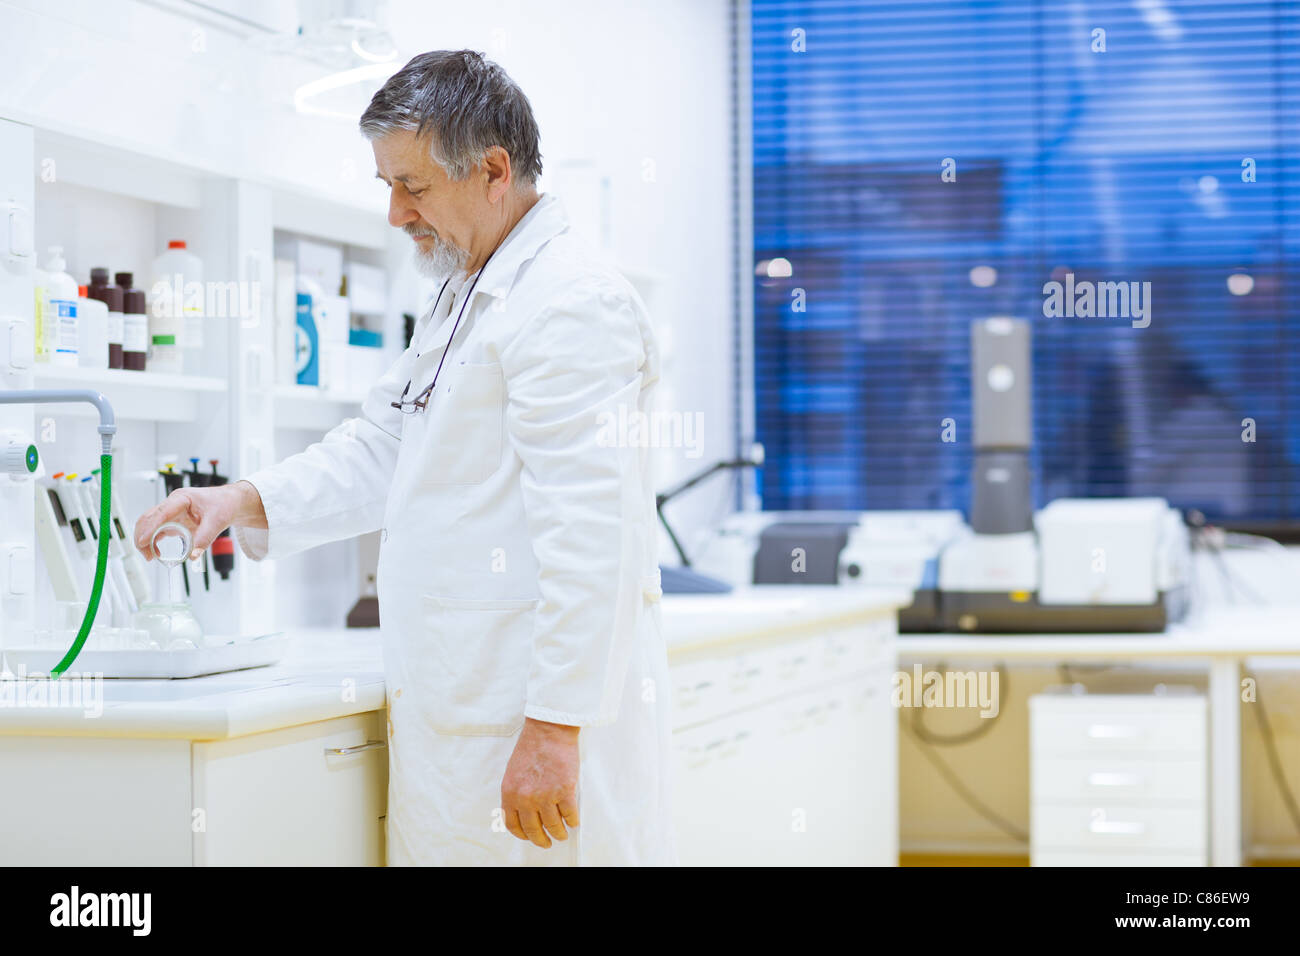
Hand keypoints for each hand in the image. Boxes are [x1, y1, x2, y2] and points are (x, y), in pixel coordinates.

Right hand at [133, 480, 265, 560]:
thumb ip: (205, 538)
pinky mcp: (173, 521)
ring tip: (150, 556)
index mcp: (182, 499)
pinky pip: (157, 531)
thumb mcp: (217, 521)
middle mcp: (173, 504)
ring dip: (145, 540)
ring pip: (149, 524)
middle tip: (147, 555)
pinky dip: (152, 541)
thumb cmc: (224, 504)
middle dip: (143, 536)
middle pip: (149, 518)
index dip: (150, 528)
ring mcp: (171, 512)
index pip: (161, 513)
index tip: (143, 541)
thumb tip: (193, 555)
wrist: (230, 502)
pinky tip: (155, 552)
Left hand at [501, 717, 579, 848]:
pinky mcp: (565, 791)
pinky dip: (572, 821)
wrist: (549, 729)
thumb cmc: (532, 746)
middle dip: (541, 840)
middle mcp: (526, 798)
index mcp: (510, 792)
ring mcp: (545, 795)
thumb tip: (523, 811)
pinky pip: (569, 815)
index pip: (513, 824)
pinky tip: (573, 821)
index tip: (530, 836)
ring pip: (553, 826)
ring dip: (559, 833)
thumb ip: (516, 792)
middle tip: (547, 842)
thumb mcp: (513, 771)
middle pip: (533, 830)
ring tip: (562, 833)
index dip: (522, 834)